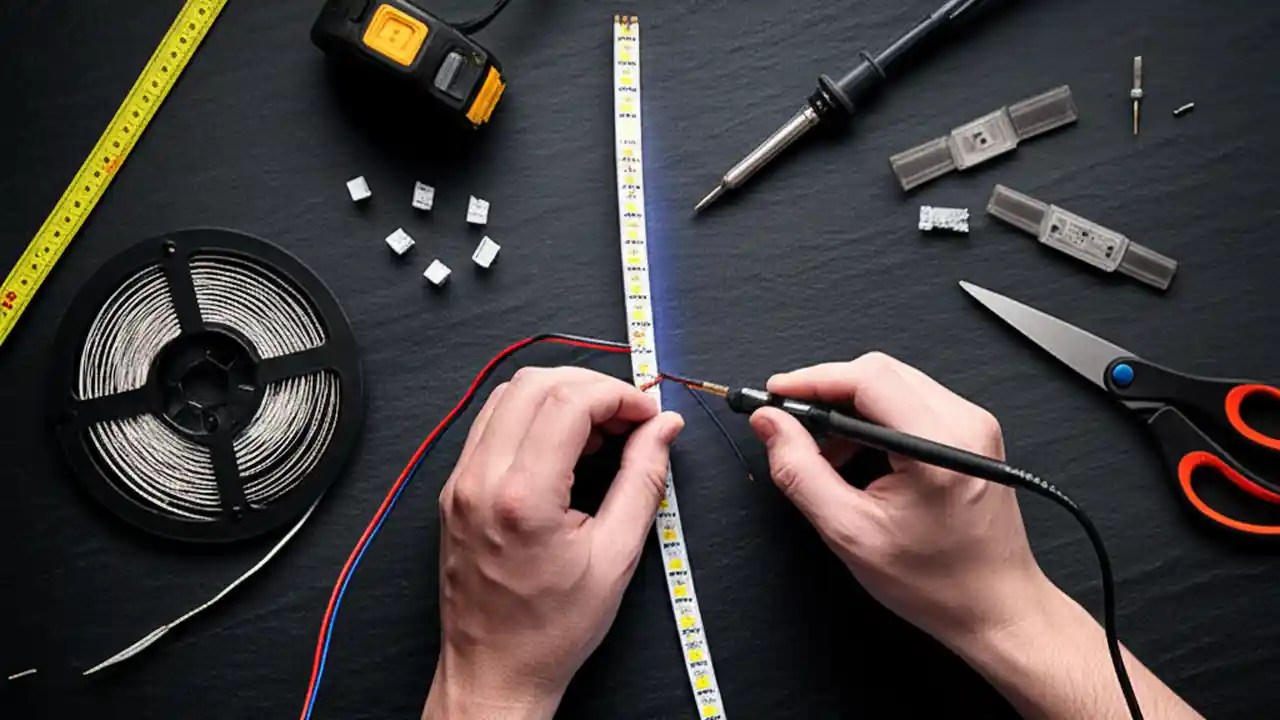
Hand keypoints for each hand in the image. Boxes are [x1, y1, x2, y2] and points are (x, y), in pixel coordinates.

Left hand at [423, 367, 683, 719]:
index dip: (618, 395)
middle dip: (592, 387)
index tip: (647, 414)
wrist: (495, 670)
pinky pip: (492, 423)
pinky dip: (534, 416)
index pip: (568, 401)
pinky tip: (566, 447)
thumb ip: (644, 480)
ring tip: (601, 432)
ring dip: (561, 396)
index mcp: (521, 498)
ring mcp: (461, 482)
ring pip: (508, 394)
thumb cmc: (550, 630)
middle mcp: (481, 480)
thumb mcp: (616, 557)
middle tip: (629, 417)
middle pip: (535, 382)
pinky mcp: (455, 488)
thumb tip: (665, 429)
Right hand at [748, 352, 1050, 649]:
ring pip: (894, 382)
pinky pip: (911, 401)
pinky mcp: (972, 431)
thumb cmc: (935, 582)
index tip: (775, 393)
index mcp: (938, 447)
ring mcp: (973, 424)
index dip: (813, 379)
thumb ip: (800, 472)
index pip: (867, 379)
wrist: (995, 606)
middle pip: (879, 372)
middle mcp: (964, 424)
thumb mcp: (849, 532)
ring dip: (850, 406)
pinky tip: (856, 453)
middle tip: (790, 422)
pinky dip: (874, 418)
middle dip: (827, 391)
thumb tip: (769, 424)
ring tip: (824, 452)